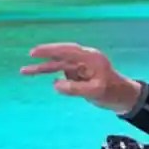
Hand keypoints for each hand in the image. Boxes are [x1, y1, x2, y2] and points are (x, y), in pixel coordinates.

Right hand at [20, 42, 141, 113]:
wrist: (123, 97)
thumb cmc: (113, 92)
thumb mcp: (95, 92)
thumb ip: (75, 88)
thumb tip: (54, 84)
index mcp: (90, 58)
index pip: (67, 50)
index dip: (51, 50)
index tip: (35, 52)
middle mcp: (84, 59)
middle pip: (60, 55)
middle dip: (44, 56)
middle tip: (30, 56)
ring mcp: (81, 66)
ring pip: (59, 65)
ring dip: (43, 68)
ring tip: (24, 71)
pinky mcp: (79, 74)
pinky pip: (63, 73)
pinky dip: (52, 74)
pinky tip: (50, 81)